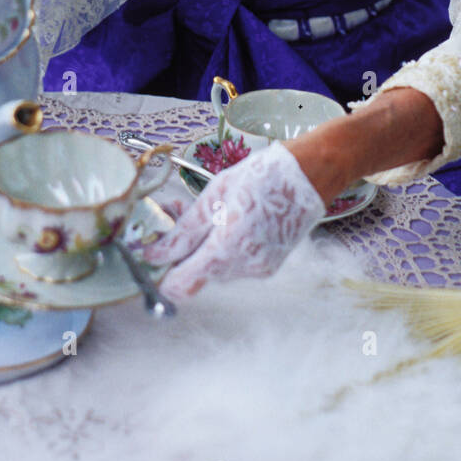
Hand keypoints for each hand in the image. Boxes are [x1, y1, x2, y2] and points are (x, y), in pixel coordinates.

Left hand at [145, 142, 325, 300]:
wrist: (309, 176)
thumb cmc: (263, 177)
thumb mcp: (215, 195)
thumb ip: (184, 230)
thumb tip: (155, 252)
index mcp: (226, 247)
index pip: (180, 284)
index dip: (160, 272)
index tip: (152, 251)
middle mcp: (243, 266)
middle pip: (197, 272)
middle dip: (183, 248)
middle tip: (175, 212)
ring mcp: (258, 269)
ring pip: (215, 267)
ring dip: (204, 245)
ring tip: (207, 209)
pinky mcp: (268, 265)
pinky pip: (235, 263)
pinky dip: (225, 246)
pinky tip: (228, 219)